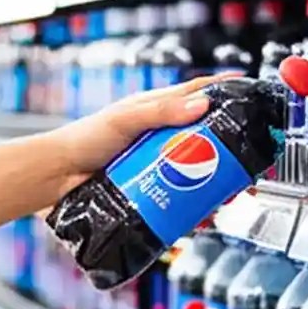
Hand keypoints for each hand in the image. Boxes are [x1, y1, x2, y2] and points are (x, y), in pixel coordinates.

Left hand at [45, 73, 242, 196]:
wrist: (56, 177)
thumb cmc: (84, 140)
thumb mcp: (125, 120)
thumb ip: (161, 111)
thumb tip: (202, 105)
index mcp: (155, 110)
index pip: (196, 94)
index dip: (224, 91)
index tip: (250, 94)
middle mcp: (159, 136)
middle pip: (204, 139)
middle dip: (228, 151)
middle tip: (247, 164)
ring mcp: (155, 164)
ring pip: (195, 171)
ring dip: (214, 184)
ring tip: (228, 195)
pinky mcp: (149, 188)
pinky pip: (177, 198)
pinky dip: (192, 208)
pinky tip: (201, 217)